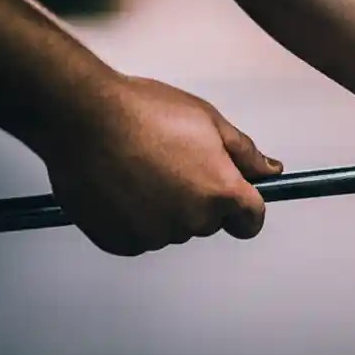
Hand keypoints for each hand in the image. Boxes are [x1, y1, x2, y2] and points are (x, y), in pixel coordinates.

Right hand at [39, 76, 282, 255]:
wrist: (84, 117)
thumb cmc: (146, 112)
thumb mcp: (210, 122)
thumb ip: (245, 154)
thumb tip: (270, 171)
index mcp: (221, 192)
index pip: (251, 221)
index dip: (245, 207)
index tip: (234, 196)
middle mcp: (192, 220)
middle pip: (209, 221)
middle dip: (200, 197)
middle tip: (173, 161)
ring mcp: (154, 234)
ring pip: (172, 228)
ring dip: (164, 207)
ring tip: (141, 168)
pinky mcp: (120, 242)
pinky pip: (138, 237)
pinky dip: (133, 218)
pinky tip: (121, 185)